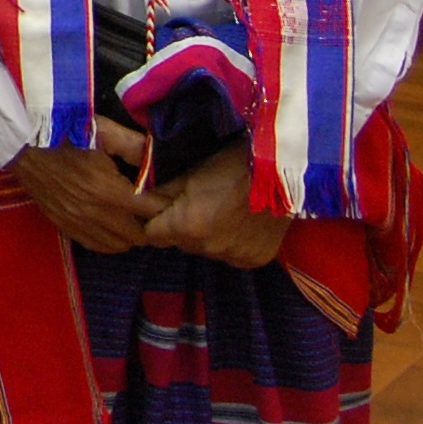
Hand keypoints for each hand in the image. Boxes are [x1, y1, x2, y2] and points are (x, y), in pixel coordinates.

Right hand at [7, 117, 162, 253]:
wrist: (22, 141)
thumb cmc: (64, 131)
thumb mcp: (102, 130)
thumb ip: (135, 146)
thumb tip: (160, 159)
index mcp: (109, 190)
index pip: (153, 210)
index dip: (166, 204)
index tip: (169, 195)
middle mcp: (96, 214)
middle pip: (140, 235)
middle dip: (150, 222)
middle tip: (151, 206)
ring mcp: (78, 223)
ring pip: (119, 245)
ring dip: (130, 233)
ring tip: (132, 216)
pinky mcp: (64, 226)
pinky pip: (96, 246)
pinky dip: (110, 240)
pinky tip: (111, 224)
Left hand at [142, 141, 288, 267]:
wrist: (283, 171)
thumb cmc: (231, 163)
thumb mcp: (189, 173)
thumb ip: (161, 192)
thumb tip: (139, 199)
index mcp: (187, 227)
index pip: (152, 235)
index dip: (155, 220)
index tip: (162, 208)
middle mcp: (209, 248)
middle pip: (180, 243)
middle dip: (181, 227)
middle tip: (197, 203)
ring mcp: (235, 257)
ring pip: (206, 249)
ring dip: (207, 236)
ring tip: (221, 210)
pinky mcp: (255, 260)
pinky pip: (231, 254)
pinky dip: (232, 242)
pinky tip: (240, 221)